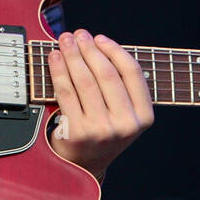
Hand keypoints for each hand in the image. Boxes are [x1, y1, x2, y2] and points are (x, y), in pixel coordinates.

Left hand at [47, 31, 153, 178]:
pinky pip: (66, 92)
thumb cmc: (104, 129)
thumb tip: (97, 44)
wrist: (84, 165)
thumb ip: (120, 85)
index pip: (132, 73)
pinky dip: (59, 71)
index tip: (99, 38)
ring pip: (85, 81)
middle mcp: (125, 125)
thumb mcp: (124, 113)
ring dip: (73, 55)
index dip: (114, 50)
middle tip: (78, 34)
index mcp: (144, 117)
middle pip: (106, 74)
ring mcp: (101, 130)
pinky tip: (55, 58)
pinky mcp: (77, 133)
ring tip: (66, 41)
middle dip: (90, 49)